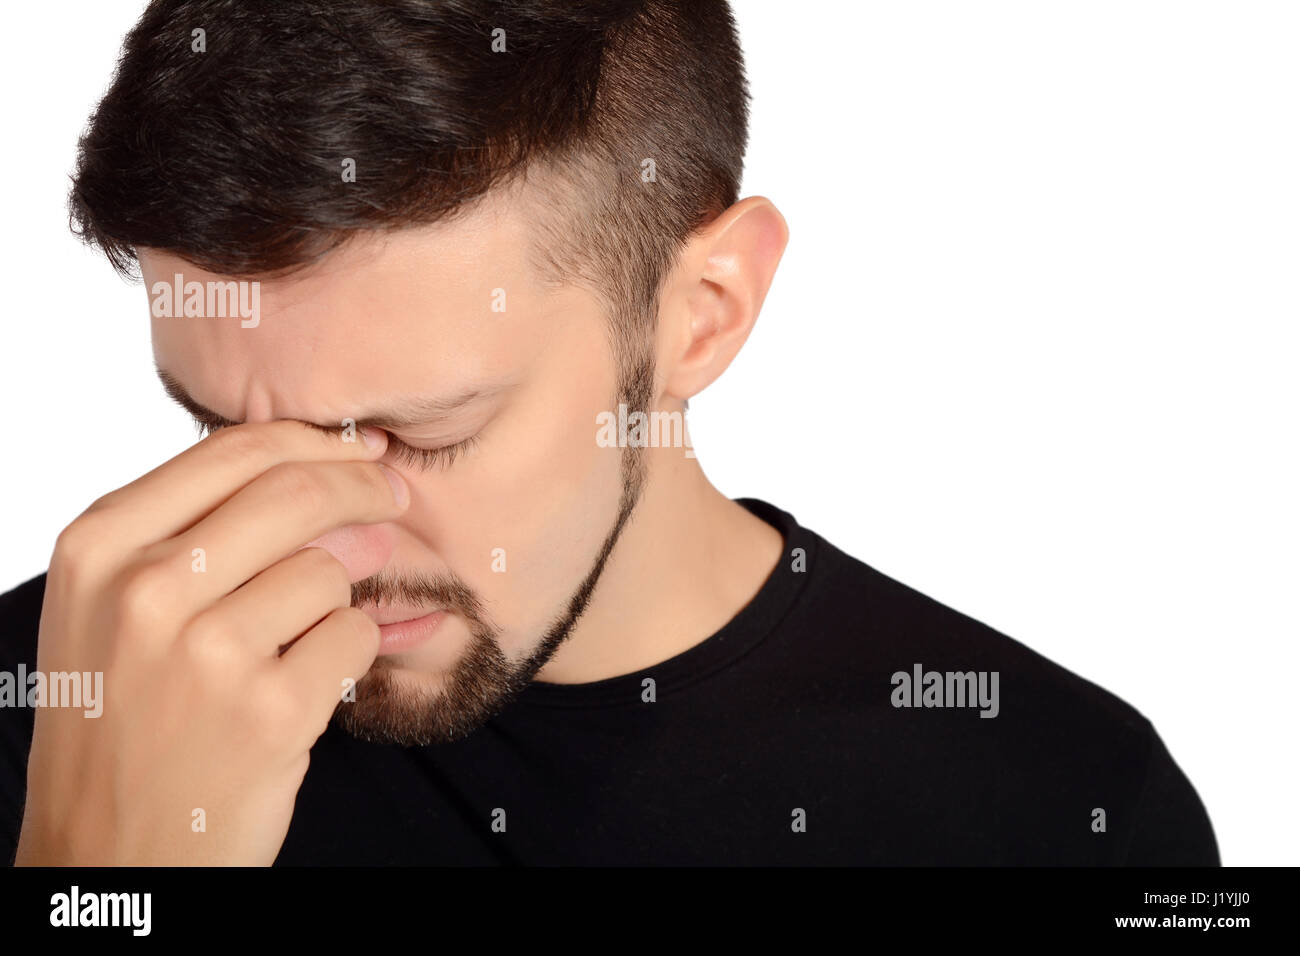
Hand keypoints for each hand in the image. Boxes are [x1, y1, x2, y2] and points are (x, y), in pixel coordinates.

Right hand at [14, 421, 406, 864]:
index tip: (363, 452)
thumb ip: (204, 526)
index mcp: (99, 547)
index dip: (320, 441)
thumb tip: (342, 465)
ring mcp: (207, 653)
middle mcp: (144, 590)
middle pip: (297, 492)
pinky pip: (353, 637)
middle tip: (393, 502)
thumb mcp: (116, 605)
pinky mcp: (269, 711)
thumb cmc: (124, 714)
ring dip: (341, 594)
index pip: (236, 449)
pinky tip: (306, 683)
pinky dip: (349, 652)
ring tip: (300, 637)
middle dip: (364, 489)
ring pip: (331, 570)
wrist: (110, 850)